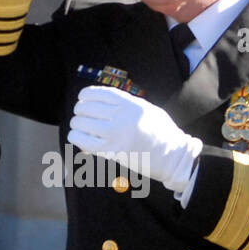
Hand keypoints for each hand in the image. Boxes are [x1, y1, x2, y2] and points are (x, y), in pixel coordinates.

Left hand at [68, 85, 201, 194]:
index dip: (86, 94)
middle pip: (87, 108)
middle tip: (81, 116)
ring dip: (77, 124)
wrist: (172, 156)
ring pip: (81, 123)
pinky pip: (83, 141)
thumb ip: (125, 104)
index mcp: (130, 104)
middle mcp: (121, 117)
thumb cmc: (161, 132)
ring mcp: (115, 134)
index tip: (82, 98)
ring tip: (79, 127)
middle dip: (80, 110)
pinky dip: (76, 138)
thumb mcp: (146, 109)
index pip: (99, 93)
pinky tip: (77, 137)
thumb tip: (101, 102)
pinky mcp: (111, 152)